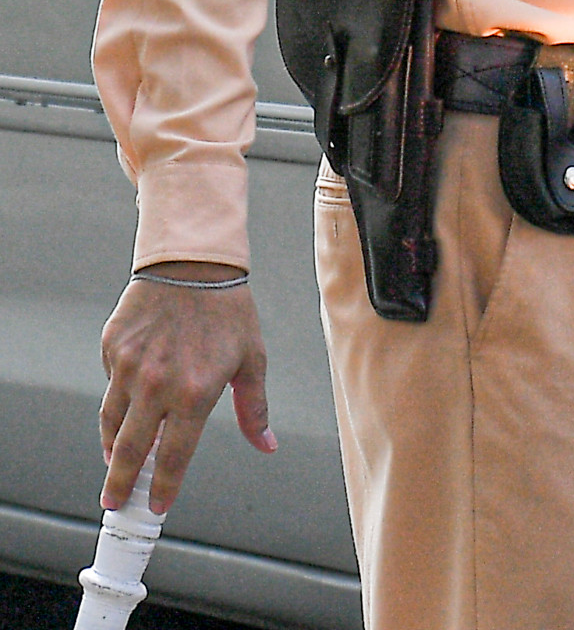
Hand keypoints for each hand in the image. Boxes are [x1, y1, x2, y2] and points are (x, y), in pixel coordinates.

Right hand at [100, 265, 274, 512]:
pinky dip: (115, 405)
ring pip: (112, 423)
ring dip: (112, 448)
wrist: (194, 265)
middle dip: (120, 482)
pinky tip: (123, 411)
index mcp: (195, 392)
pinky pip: (109, 388)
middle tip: (115, 501)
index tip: (156, 506)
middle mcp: (157, 385)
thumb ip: (254, 409)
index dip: (164, 487)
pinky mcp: (112, 351)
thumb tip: (266, 445)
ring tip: (114, 463)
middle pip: (130, 450)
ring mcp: (129, 368)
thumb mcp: (252, 360)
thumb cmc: (229, 311)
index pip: (174, 455)